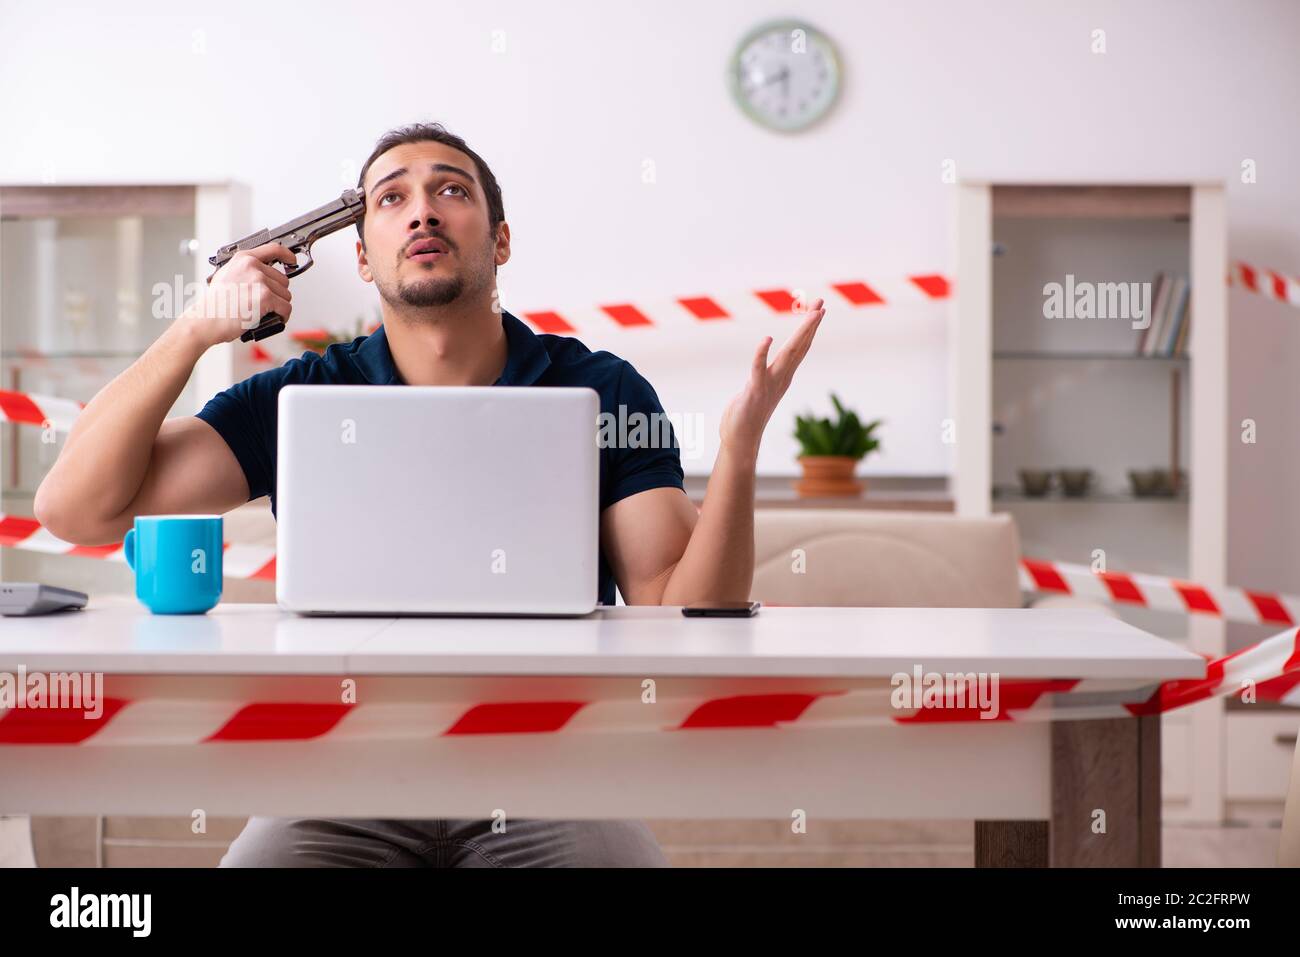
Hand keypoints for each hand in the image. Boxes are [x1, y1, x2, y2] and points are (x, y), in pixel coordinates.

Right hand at [180, 242, 295, 347]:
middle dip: (277, 293)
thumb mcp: (227, 274)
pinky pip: (286, 307)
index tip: (291, 260)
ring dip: (279, 305)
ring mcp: (259, 280)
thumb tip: (263, 272)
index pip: (273, 249)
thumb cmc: (215, 303)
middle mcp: (252, 266)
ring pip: (286, 294)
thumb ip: (246, 269)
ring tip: (263, 310)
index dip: (287, 255)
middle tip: (262, 302)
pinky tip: (274, 317)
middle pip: (283, 279)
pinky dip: (283, 315)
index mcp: (243, 258)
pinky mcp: (265, 296)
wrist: (206, 319)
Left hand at [719, 297, 825, 458]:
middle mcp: (781, 377)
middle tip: (821, 303)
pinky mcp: (754, 391)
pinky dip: (762, 354)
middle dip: (811, 324)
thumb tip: (768, 365)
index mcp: (783, 375)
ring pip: (789, 354)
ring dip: (801, 333)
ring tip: (812, 314)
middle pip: (800, 346)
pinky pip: (758, 369)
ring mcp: (769, 383)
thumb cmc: (747, 415)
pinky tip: (767, 339)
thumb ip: (766, 375)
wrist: (741, 440)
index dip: (810, 328)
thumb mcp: (761, 388)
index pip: (800, 347)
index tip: (819, 309)